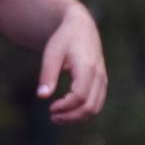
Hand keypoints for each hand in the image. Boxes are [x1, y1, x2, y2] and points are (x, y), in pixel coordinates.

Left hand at [36, 5, 107, 122]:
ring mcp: (103, 80)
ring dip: (77, 117)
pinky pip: (97, 103)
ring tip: (58, 117)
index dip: (65, 106)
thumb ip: (47, 74)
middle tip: (53, 117)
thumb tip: (41, 96)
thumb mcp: (51, 53)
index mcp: (87, 67)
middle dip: (71, 117)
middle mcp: (99, 75)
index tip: (50, 108)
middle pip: (90, 106)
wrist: (81, 28)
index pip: (80, 96)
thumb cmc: (64, 39)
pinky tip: (68, 111)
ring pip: (95, 108)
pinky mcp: (102, 83)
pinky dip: (83, 111)